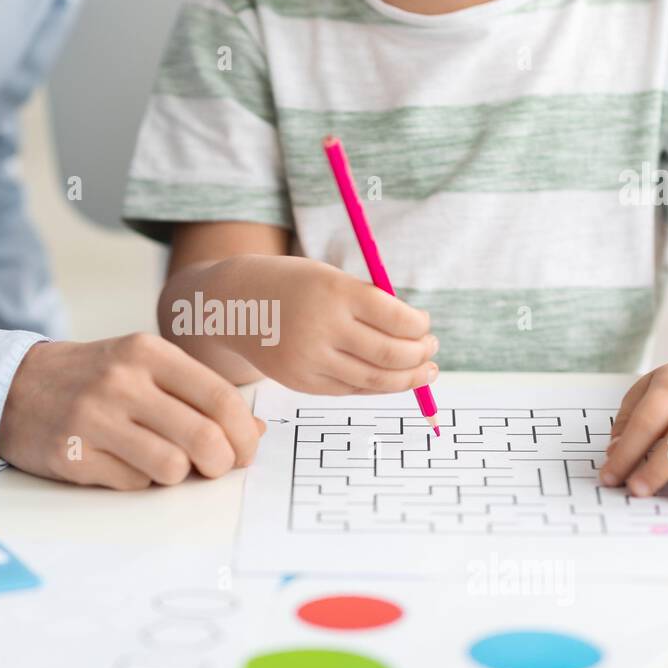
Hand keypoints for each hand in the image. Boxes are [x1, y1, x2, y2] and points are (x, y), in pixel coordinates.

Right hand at [0, 334, 264, 489]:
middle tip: (216, 467)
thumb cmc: (94, 378)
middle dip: (222, 462)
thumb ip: (198, 394)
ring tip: (164, 462)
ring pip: (172, 467)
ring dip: (178, 474)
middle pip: (204, 437)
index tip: (246, 450)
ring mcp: (95, 418)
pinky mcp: (72, 454)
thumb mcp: (144, 367)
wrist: (14, 387)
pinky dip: (140, 480)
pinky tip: (123, 462)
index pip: (220, 398)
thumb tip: (255, 431)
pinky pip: (134, 483)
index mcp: (148, 353)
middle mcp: (123, 381)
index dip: (244, 434)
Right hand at [220, 255, 438, 394]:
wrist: (235, 303)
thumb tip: (416, 335)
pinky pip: (350, 389)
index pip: (395, 317)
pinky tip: (389, 377)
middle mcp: (322, 328)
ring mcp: (310, 360)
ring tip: (425, 371)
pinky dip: (376, 385)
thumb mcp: (330, 278)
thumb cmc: (294, 286)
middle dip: (420, 354)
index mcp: (335, 292)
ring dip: (408, 377)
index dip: (419, 326)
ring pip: (374, 379)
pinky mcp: (302, 382)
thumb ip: (368, 303)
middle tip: (432, 349)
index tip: (425, 324)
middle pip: (389, 353)